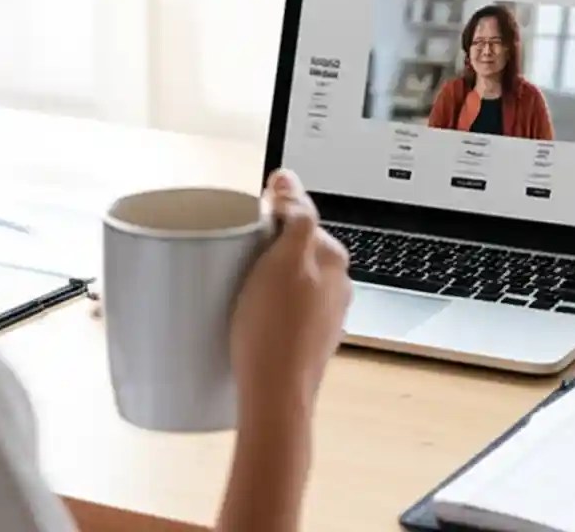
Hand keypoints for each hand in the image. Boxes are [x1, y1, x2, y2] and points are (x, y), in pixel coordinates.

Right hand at [230, 169, 351, 416]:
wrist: (275, 396)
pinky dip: (267, 305)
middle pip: (295, 247)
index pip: (301, 216)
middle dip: (266, 247)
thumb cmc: (275, 332)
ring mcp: (324, 314)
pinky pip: (285, 307)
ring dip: (265, 277)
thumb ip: (294, 214)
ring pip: (290, 279)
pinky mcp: (307, 337)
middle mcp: (338, 285)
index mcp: (335, 259)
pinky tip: (249, 317)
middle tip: (236, 257)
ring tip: (238, 290)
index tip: (244, 222)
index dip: (269, 214)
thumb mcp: (284, 259)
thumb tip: (289, 179)